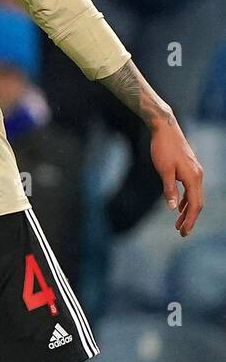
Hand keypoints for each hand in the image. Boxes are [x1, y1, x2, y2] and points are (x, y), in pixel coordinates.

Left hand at [149, 119, 203, 236]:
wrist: (165, 128)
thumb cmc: (162, 148)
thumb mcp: (163, 170)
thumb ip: (169, 189)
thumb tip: (173, 208)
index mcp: (193, 178)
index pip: (195, 205)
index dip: (190, 220)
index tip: (183, 233)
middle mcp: (198, 175)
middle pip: (197, 203)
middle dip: (190, 219)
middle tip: (182, 233)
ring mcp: (195, 171)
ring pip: (195, 196)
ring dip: (188, 211)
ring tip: (178, 224)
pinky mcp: (189, 168)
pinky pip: (191, 189)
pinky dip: (187, 200)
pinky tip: (180, 206)